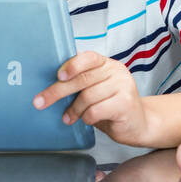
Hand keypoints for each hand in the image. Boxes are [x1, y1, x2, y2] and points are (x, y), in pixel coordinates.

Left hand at [32, 51, 150, 146]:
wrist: (140, 124)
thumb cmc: (112, 106)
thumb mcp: (97, 89)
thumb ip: (81, 82)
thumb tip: (51, 84)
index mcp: (107, 64)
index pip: (88, 57)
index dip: (72, 65)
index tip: (58, 76)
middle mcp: (116, 71)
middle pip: (82, 79)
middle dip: (58, 91)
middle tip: (40, 102)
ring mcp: (123, 86)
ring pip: (87, 97)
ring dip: (74, 110)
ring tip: (69, 117)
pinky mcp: (126, 104)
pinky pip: (96, 111)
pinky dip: (87, 118)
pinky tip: (89, 121)